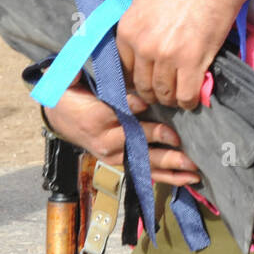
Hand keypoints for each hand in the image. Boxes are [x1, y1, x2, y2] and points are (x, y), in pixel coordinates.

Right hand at [44, 86, 200, 185]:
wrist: (60, 118)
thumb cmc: (73, 97)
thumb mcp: (70, 84)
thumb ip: (77, 79)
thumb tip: (80, 74)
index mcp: (96, 118)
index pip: (117, 112)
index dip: (132, 107)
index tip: (145, 104)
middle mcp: (106, 140)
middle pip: (136, 144)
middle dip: (161, 148)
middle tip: (183, 149)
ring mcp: (114, 154)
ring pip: (144, 162)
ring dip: (170, 168)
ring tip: (193, 172)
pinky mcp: (120, 161)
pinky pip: (145, 171)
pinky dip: (167, 176)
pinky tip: (186, 178)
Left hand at [95, 0, 253, 109]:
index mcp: (128, 28)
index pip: (121, 68)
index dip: (131, 76)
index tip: (142, 76)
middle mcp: (144, 47)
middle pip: (141, 84)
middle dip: (149, 90)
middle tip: (159, 89)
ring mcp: (169, 56)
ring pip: (162, 93)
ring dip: (168, 98)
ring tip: (174, 94)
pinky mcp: (194, 61)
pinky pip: (185, 94)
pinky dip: (187, 100)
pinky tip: (190, 97)